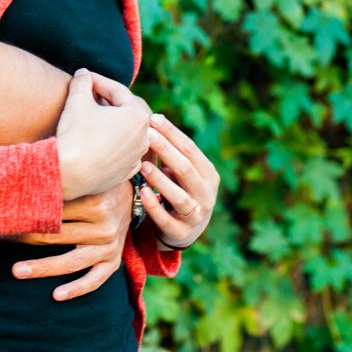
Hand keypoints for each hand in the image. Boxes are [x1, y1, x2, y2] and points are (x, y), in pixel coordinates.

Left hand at [5, 180, 132, 300]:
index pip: (54, 210)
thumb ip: (61, 176)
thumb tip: (23, 173)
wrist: (137, 195)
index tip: (3, 217)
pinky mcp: (114, 262)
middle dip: (26, 238)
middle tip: (0, 240)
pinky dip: (77, 289)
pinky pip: (95, 280)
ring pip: (71, 261)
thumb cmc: (100, 182)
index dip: (27, 213)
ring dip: (42, 267)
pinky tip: (56, 295)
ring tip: (17, 271)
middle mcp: (103, 225)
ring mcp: (109, 246)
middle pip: (57, 236)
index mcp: (95, 201)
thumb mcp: (86, 175)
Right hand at [55, 70, 150, 199]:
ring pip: (127, 131)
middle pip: (127, 110)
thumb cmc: (76, 134)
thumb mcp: (77, 100)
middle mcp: (144, 137)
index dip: (98, 81)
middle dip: (109, 100)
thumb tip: (83, 74)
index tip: (83, 77)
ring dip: (113, 121)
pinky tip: (99, 138)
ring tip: (94, 115)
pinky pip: (123, 150)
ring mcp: (137, 157)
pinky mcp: (126, 172)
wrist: (68, 173)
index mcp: (138, 116)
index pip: (118, 91)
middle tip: (91, 93)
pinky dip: (114, 142)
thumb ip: (82, 81)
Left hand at [139, 113, 217, 250]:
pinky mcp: (181, 233)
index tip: (154, 118)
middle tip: (147, 134)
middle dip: (166, 149)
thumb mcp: (182, 173)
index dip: (172, 133)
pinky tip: (143, 192)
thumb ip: (172, 154)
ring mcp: (195, 215)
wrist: (185, 231)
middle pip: (186, 169)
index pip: (191, 149)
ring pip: (179, 196)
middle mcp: (206, 194)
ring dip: (160, 179)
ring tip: (143, 165)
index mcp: (208, 174)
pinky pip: (166, 219)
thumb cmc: (180, 190)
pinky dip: (154, 206)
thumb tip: (150, 122)